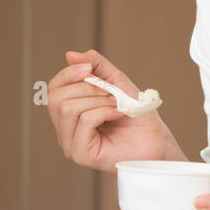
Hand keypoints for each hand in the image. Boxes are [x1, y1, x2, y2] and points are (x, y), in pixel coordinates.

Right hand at [46, 49, 179, 171]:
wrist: (155, 138)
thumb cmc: (135, 114)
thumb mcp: (115, 81)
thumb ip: (95, 66)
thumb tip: (69, 55)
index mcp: (69, 114)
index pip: (53, 89)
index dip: (68, 74)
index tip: (89, 68)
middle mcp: (65, 130)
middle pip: (55, 98)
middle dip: (86, 88)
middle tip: (110, 93)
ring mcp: (70, 144)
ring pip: (67, 108)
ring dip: (97, 101)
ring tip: (116, 105)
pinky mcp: (81, 154)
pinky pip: (84, 121)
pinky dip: (104, 112)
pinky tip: (118, 115)